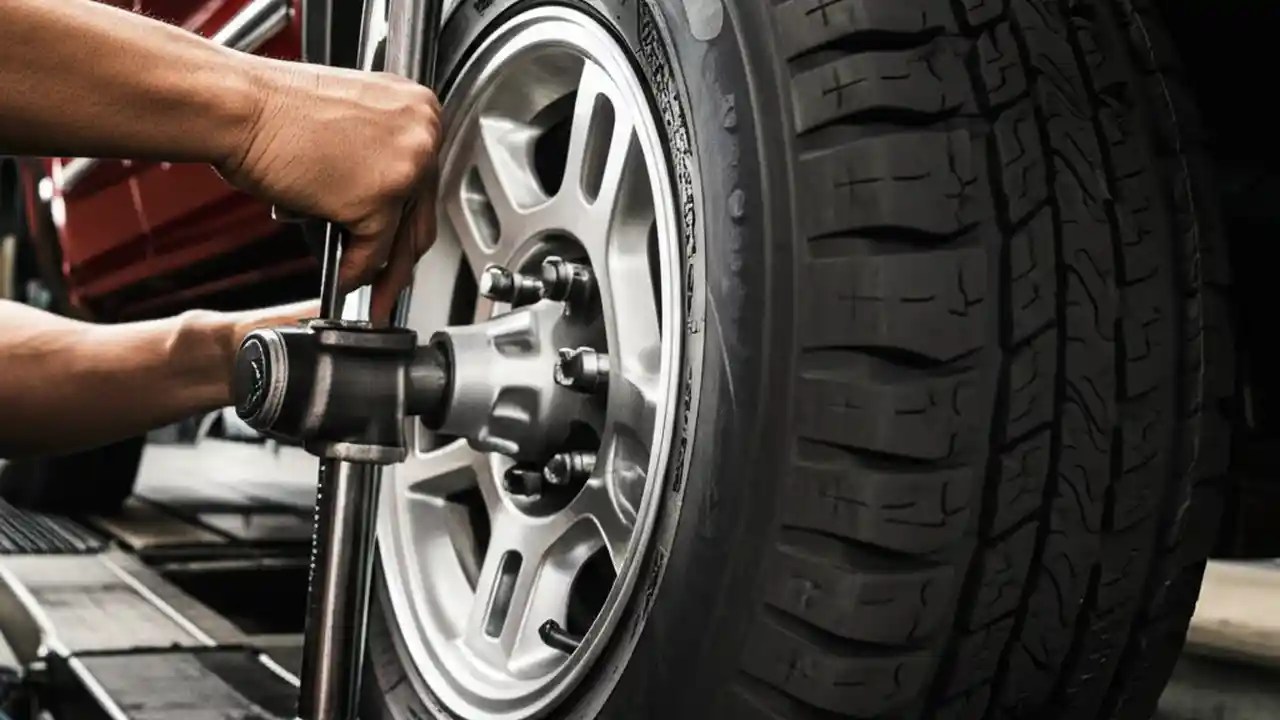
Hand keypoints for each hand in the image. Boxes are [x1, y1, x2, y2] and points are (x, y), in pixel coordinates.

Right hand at [217, 59, 441, 321]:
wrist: (241, 107)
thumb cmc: (275, 109)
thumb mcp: (351, 117)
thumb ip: (378, 152)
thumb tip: (382, 199)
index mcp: (419, 109)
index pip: (426, 178)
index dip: (410, 215)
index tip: (402, 238)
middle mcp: (422, 136)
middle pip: (421, 212)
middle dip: (403, 255)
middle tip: (392, 279)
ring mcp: (405, 169)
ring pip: (402, 238)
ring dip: (385, 273)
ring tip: (371, 293)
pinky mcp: (378, 201)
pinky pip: (373, 252)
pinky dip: (357, 272)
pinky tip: (344, 279)